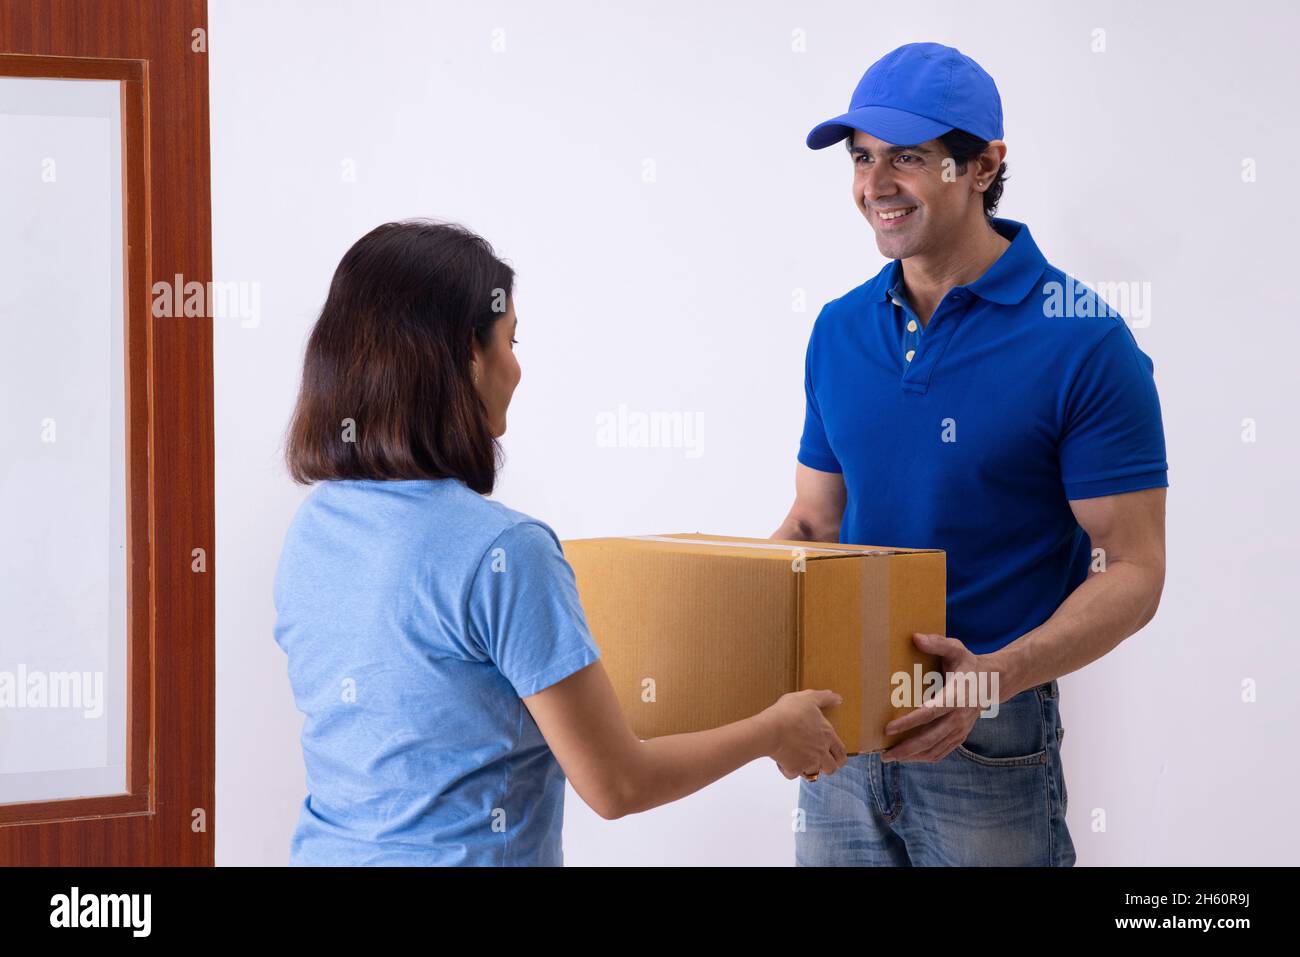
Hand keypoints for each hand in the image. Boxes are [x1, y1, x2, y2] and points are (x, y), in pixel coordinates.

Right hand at [761, 689, 846, 779]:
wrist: (771, 729)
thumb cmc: (789, 712)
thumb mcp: (808, 698)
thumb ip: (824, 698)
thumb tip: (838, 699)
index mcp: (827, 735)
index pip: (841, 752)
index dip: (840, 756)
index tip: (836, 757)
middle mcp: (820, 752)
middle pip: (831, 768)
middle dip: (827, 767)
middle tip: (819, 762)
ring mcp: (808, 762)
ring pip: (813, 773)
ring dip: (807, 768)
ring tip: (799, 759)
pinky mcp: (793, 769)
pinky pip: (793, 774)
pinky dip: (788, 770)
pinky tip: (783, 761)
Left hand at [880, 633, 1003, 762]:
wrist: (992, 681)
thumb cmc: (967, 663)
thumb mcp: (956, 649)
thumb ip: (937, 643)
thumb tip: (915, 637)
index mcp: (955, 696)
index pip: (929, 713)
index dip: (909, 722)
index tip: (888, 728)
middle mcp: (959, 717)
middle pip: (930, 738)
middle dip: (906, 748)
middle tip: (883, 754)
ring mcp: (961, 729)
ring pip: (935, 749)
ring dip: (912, 756)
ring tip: (890, 757)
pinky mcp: (960, 736)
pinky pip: (942, 752)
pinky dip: (925, 757)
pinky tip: (909, 757)